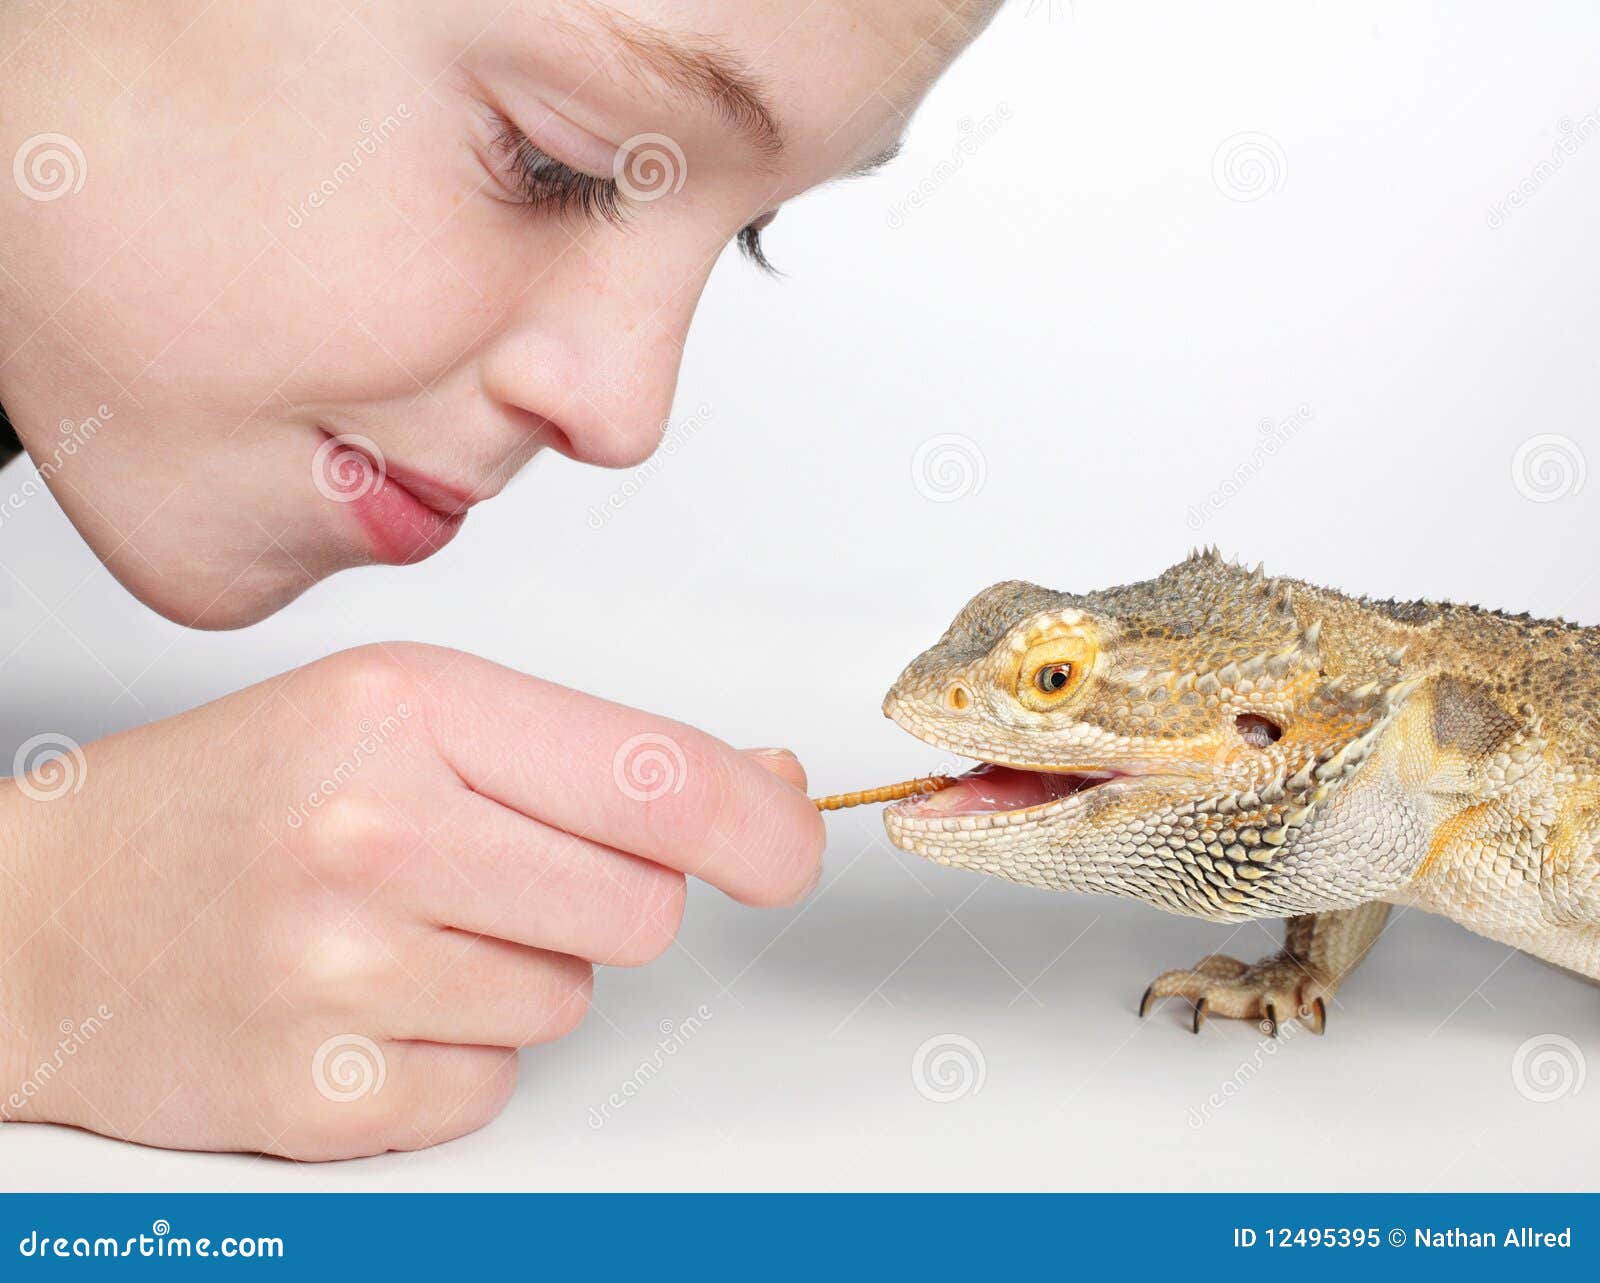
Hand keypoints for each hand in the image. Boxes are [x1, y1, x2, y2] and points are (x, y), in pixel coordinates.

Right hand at [0, 644, 820, 1159]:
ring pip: (571, 1001)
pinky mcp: (328, 1097)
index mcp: (407, 709)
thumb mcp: (401, 713)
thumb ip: (587, 754)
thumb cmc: (232, 799)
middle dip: (605, 900)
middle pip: (642, 909)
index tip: (791, 848)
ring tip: (400, 928)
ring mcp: (344, 975)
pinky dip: (455, 1052)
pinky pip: (494, 1085)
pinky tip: (365, 1001)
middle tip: (500, 871)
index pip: (657, 780)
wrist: (47, 920)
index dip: (762, 825)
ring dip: (519, 973)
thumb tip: (762, 787)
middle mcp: (375, 833)